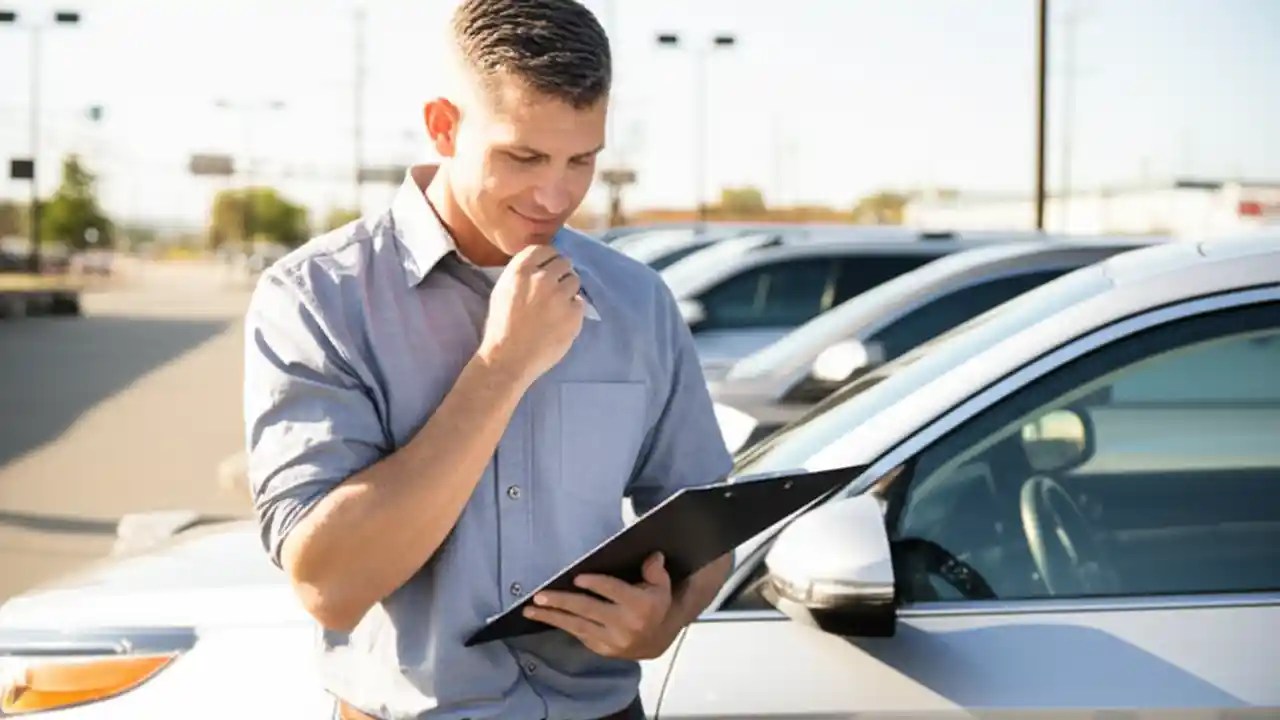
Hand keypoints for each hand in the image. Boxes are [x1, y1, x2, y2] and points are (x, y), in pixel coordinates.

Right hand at [477, 245, 584, 385]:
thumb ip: (522, 274)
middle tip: (554, 289)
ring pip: (575, 280)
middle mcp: (542, 278)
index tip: (549, 268)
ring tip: (557, 307)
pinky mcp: (573, 314)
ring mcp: (560, 295)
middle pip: (564, 262)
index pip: (544, 249)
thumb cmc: (501, 327)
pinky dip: (573, 310)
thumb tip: (541, 265)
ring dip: (568, 290)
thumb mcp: (502, 291)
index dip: (549, 259)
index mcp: (520, 270)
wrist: (508, 359)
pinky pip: (580, 303)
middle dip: (560, 273)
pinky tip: (560, 322)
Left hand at [523, 552, 674, 659]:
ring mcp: (612, 640)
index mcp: (641, 605)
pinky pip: (578, 635)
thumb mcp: (662, 585)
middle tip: (540, 596)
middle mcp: (625, 624)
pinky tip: (545, 617)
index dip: (597, 585)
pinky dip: (561, 625)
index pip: (614, 592)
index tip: (577, 578)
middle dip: (562, 602)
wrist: (656, 641)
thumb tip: (652, 555)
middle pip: (589, 609)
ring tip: (530, 610)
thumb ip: (655, 570)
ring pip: (577, 626)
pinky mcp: (601, 649)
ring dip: (552, 616)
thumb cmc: (654, 605)